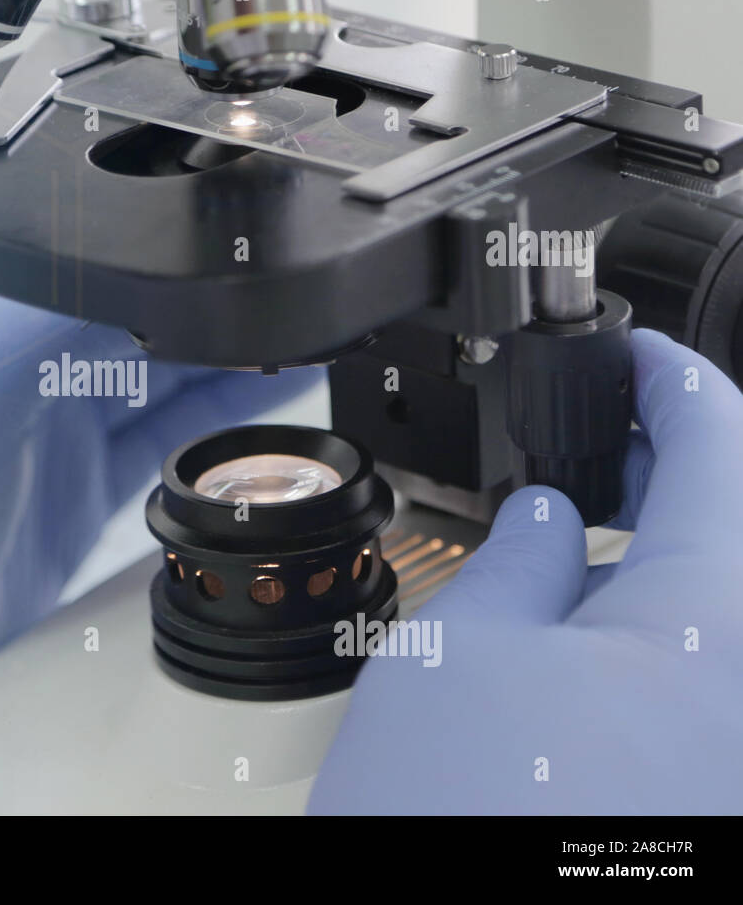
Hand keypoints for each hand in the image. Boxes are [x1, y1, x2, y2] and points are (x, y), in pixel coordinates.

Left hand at [0, 262, 321, 812]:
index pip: (79, 246)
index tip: (240, 235)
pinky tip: (269, 406)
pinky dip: (214, 428)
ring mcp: (38, 427)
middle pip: (129, 304)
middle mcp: (2, 352)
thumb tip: (145, 259)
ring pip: (156, 372)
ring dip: (226, 356)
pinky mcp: (68, 496)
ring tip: (312, 328)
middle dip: (208, 296)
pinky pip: (158, 445)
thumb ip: (40, 310)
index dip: (159, 240)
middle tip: (298, 285)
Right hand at [308, 329, 742, 813]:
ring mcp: (736, 751)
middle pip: (742, 532)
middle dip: (681, 468)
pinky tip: (596, 628)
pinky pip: (710, 677)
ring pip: (726, 609)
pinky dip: (665, 629)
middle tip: (606, 437)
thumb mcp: (463, 650)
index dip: (677, 382)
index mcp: (720, 625)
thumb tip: (555, 518)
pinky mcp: (711, 795)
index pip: (726, 450)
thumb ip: (523, 558)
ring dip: (671, 553)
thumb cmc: (457, 818)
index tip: (637, 354)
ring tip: (591, 530)